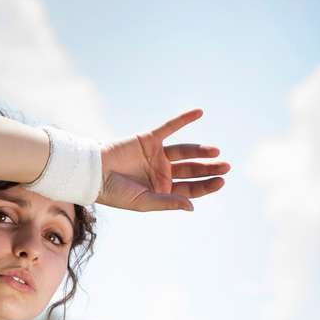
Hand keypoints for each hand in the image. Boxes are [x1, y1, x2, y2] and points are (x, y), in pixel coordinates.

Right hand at [98, 109, 229, 212]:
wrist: (93, 173)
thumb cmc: (115, 193)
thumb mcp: (143, 201)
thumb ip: (168, 202)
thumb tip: (192, 206)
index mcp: (162, 190)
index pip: (190, 188)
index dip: (206, 186)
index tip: (221, 182)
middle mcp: (162, 172)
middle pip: (191, 170)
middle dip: (209, 169)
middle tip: (226, 167)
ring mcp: (156, 155)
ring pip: (185, 151)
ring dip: (201, 151)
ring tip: (217, 152)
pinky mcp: (149, 138)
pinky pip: (170, 127)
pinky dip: (184, 119)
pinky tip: (200, 112)